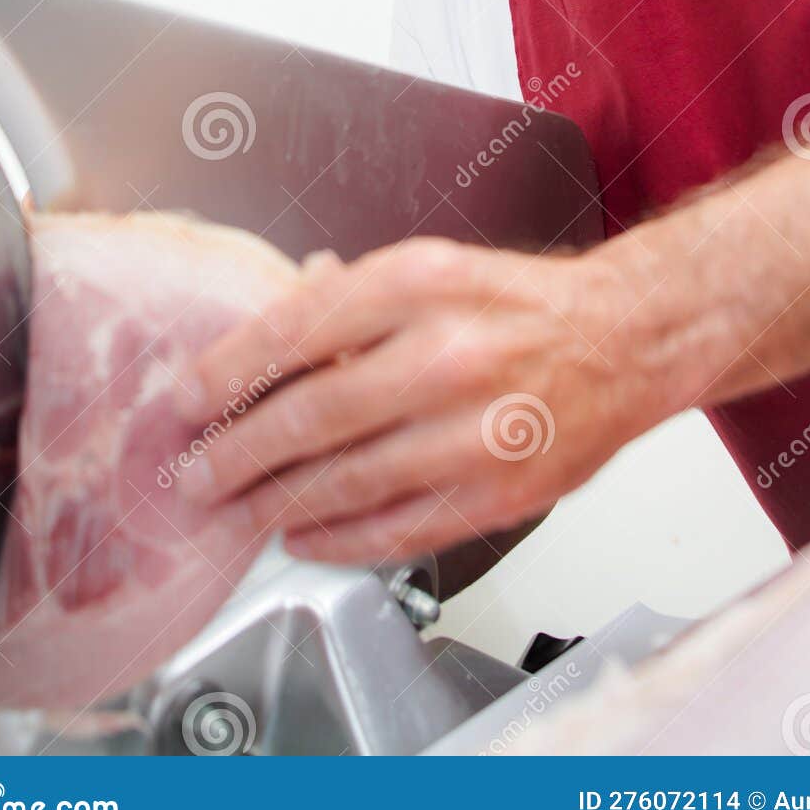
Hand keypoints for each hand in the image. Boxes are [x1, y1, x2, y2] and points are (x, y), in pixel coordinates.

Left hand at [183, 235, 671, 564]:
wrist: (623, 342)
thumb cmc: (518, 306)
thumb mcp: (430, 269)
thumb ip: (346, 304)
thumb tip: (261, 343)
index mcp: (419, 283)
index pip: (294, 331)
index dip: (226, 373)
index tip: (185, 399)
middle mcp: (445, 355)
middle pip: (309, 417)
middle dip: (236, 452)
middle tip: (196, 473)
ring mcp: (472, 431)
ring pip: (344, 483)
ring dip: (273, 504)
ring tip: (236, 509)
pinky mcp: (496, 493)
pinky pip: (393, 528)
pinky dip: (336, 539)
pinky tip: (303, 536)